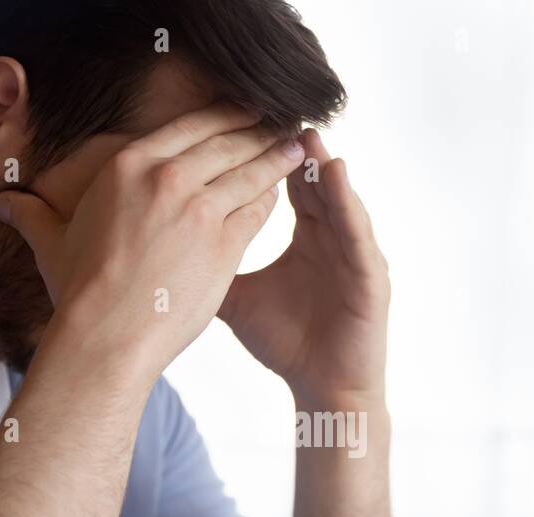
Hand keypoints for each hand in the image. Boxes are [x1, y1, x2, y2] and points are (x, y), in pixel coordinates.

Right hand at [0, 103, 306, 384]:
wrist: (106, 337)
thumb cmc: (79, 294)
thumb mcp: (51, 244)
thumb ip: (34, 215)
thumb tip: (4, 204)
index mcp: (129, 166)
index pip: (189, 127)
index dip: (222, 116)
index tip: (240, 112)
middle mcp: (167, 178)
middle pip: (225, 140)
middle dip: (257, 129)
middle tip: (279, 123)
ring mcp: (198, 209)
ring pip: (248, 171)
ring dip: (275, 157)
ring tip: (295, 149)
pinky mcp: (223, 243)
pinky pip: (256, 209)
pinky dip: (272, 197)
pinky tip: (283, 190)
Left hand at [219, 128, 389, 406]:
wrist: (325, 390)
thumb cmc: (287, 346)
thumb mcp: (237, 300)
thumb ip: (212, 265)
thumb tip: (161, 245)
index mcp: (306, 236)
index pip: (282, 184)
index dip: (261, 154)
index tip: (236, 123)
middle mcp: (332, 237)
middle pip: (310, 180)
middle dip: (290, 147)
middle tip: (270, 109)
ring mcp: (355, 253)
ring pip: (336, 198)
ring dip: (321, 165)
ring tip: (304, 131)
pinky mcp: (372, 275)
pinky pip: (358, 231)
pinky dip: (347, 202)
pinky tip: (335, 175)